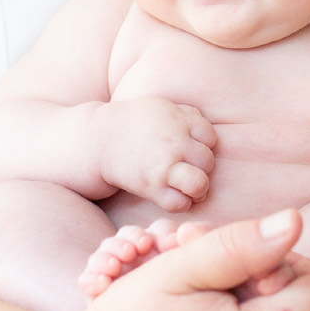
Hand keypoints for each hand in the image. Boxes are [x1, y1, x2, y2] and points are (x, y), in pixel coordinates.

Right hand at [96, 97, 216, 210]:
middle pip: (207, 161)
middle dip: (200, 168)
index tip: (188, 149)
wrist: (99, 140)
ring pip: (200, 184)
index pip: (210, 137)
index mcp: (178, 120)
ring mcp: (163, 166)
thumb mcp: (161, 107)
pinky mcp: (151, 186)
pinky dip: (181, 203)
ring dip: (197, 189)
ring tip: (187, 188)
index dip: (203, 146)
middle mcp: (174, 142)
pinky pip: (179, 203)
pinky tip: (172, 196)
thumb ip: (186, 113)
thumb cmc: (133, 123)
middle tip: (185, 169)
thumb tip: (204, 122)